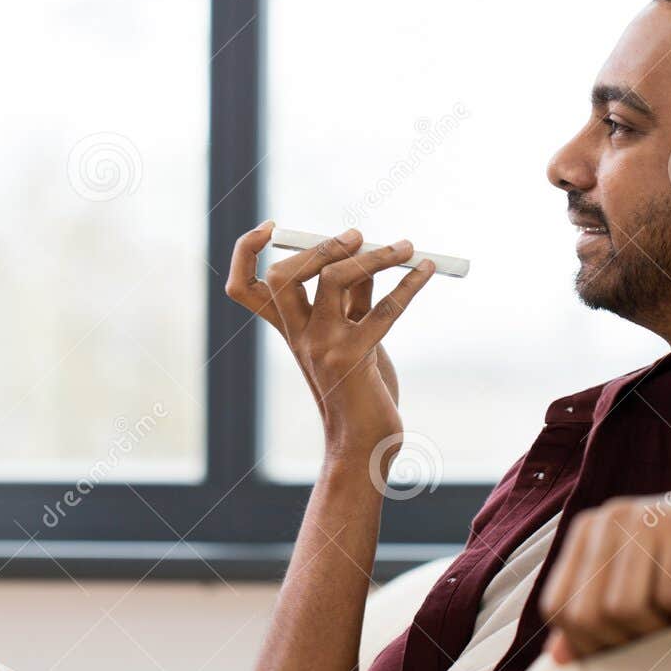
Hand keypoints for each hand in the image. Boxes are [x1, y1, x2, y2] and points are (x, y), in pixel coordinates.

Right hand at [226, 221, 433, 464]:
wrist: (365, 444)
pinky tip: (426, 270)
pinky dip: (410, 284)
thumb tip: (368, 253)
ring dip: (374, 256)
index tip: (271, 227)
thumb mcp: (351, 337)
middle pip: (284, 276)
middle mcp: (298, 336)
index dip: (246, 252)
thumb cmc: (360, 389)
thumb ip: (352, 299)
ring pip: (334, 279)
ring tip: (407, 246)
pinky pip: (384, 309)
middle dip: (321, 246)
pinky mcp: (354, 358)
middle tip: (357, 235)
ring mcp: (322, 347)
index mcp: (290, 330)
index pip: (244, 286)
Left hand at [539, 482, 670, 663]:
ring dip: (659, 629)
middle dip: (624, 640)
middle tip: (658, 634)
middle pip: (589, 613)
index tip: (623, 646)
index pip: (557, 606)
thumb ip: (594, 615)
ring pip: (626, 609)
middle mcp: (610, 517)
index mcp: (589, 529)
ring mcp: (647, 516)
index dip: (585, 641)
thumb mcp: (636, 584)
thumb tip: (556, 658)